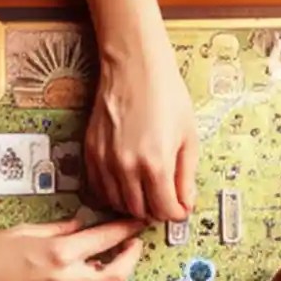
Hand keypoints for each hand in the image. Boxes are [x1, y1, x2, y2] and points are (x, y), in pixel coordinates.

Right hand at [0, 218, 144, 280]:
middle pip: (118, 275)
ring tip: (117, 264)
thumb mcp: (22, 231)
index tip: (136, 222)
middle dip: (132, 258)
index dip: (126, 228)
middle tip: (132, 244)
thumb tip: (82, 225)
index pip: (105, 239)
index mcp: (56, 254)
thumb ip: (58, 229)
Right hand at [84, 37, 198, 221]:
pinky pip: (99, 189)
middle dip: (157, 211)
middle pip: (141, 212)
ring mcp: (105, 161)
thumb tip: (185, 203)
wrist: (134, 67)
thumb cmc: (164, 94)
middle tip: (166, 200)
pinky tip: (126, 184)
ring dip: (134, 204)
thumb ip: (186, 176)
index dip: (177, 213)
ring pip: (118, 204)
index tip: (181, 207)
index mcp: (156, 164)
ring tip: (147, 193)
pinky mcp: (91, 153)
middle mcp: (127, 167)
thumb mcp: (188, 137)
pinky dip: (113, 193)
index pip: (165, 211)